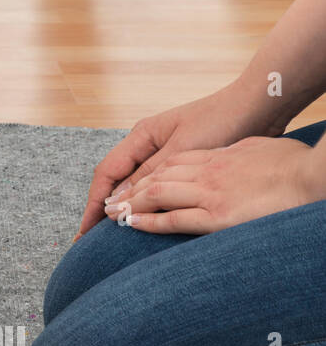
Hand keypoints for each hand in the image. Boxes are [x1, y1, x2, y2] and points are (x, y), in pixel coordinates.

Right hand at [75, 85, 287, 238]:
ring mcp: (164, 152)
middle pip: (116, 180)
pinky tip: (147, 217)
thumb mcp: (182, 148)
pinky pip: (157, 185)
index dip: (94, 203)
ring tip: (114, 234)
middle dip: (102, 209)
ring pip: (136, 184)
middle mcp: (148, 143)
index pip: (106, 174)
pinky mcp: (183, 161)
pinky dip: (148, 202)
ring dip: (124, 207)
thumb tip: (119, 199)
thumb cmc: (221, 121)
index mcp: (142, 135)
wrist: (258, 106)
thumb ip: (150, 172)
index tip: (85, 230)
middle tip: (91, 239)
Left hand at [104, 136, 325, 234]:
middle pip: (156, 178)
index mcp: (217, 157)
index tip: (132, 186)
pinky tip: (131, 224)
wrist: (313, 175)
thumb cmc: (294, 163)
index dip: (147, 175)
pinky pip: (174, 218)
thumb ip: (236, 154)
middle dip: (129, 192)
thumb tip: (230, 156)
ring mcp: (210, 193)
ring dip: (130, 205)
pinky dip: (149, 221)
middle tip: (109, 204)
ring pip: (158, 195)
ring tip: (110, 215)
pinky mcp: (218, 215)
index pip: (171, 164)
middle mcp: (207, 172)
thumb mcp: (257, 149)